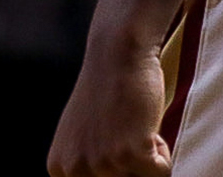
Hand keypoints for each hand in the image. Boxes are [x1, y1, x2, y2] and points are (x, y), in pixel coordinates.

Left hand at [47, 43, 173, 176]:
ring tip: (132, 128)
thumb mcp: (82, 139)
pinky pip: (162, 172)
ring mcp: (100, 164)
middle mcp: (74, 171)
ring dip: (148, 157)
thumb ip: (88, 167)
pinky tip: (142, 124)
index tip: (110, 142)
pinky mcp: (127, 154)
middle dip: (134, 164)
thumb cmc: (104, 96)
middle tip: (122, 132)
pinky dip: (163, 150)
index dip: (118, 167)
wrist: (116, 58)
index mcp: (59, 170)